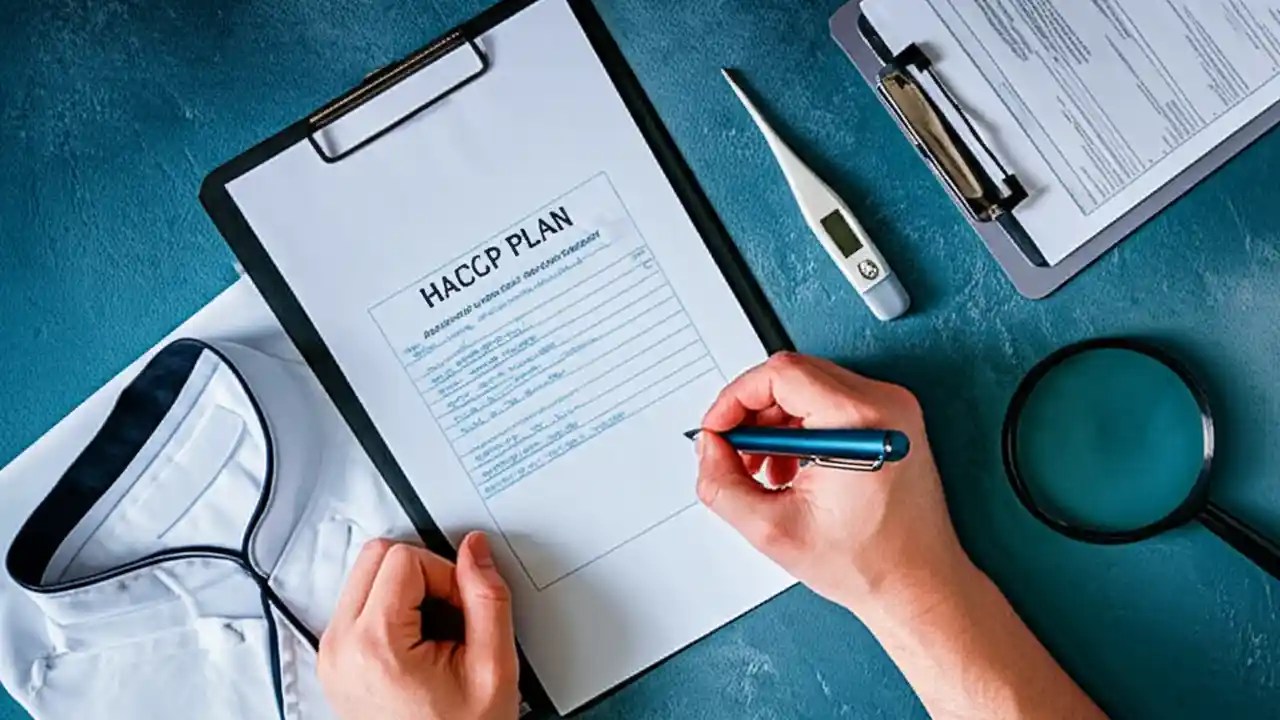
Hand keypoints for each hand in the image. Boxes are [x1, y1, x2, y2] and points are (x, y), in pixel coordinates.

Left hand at [318, 533, 519, 719]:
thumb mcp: (492, 668)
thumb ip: (488, 599)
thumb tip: (475, 551)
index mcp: (374, 645)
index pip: (404, 557)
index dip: (446, 573)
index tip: (463, 607)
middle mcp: (341, 647)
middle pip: (376, 556)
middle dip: (422, 571)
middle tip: (450, 612)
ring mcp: (332, 654)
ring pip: (365, 575)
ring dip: (405, 588)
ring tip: (435, 632)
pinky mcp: (334, 660)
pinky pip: (358, 604)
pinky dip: (390, 608)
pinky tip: (417, 641)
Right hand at [696, 352, 972, 618]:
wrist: (918, 586)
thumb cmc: (868, 564)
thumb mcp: (773, 530)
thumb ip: (723, 484)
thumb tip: (709, 447)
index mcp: (859, 421)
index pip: (780, 374)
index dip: (735, 398)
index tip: (718, 429)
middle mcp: (883, 404)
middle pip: (793, 376)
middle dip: (752, 414)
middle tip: (734, 454)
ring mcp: (892, 410)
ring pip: (808, 388)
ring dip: (774, 424)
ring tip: (766, 471)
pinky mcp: (891, 421)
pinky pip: (829, 404)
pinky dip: (799, 429)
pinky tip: (792, 470)